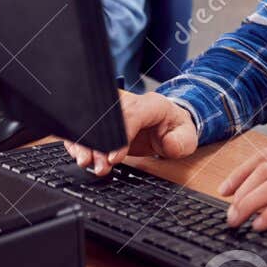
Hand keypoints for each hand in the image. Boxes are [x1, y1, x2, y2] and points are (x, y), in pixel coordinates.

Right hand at [63, 91, 198, 174]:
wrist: (168, 125)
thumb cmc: (175, 130)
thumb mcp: (187, 137)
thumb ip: (182, 142)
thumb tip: (169, 144)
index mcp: (152, 104)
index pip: (133, 114)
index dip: (121, 136)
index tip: (114, 157)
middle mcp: (130, 102)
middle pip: (108, 117)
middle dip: (99, 143)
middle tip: (97, 164)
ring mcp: (114, 110)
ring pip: (93, 120)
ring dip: (85, 142)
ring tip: (85, 162)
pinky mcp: (103, 120)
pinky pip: (86, 126)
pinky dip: (79, 141)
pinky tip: (79, 154)